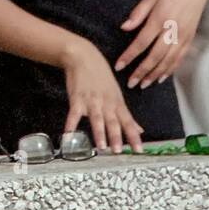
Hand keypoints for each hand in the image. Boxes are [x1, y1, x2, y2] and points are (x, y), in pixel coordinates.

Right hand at [60, 38, 143, 152]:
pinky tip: (68, 133)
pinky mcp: (76, 98)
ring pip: (96, 118)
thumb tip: (139, 130)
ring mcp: (91, 100)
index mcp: (117, 103)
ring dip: (99, 132)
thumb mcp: (117, 95)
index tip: (139, 150)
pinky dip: (71, 123)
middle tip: (118, 151)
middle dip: (116, 137)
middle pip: (113, 122)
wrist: (84, 57)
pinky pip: (74, 113)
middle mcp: (106, 103)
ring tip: (101, 147)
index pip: (128, 122)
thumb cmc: (101, 77)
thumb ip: (126, 115)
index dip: (133, 136)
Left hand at [115, 0, 206, 87]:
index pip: (141, 43)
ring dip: (155, 74)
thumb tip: (123, 27)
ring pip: (168, 61)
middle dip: (142, 71)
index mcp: (160, 20)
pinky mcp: (189, 39)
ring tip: (143, 84)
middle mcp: (172, 31)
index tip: (118, 66)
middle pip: (155, 56)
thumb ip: (137, 13)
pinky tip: (160, 77)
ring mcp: (183, 37)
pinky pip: (179, 58)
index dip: (129, 56)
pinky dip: (170, 70)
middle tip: (130, 83)